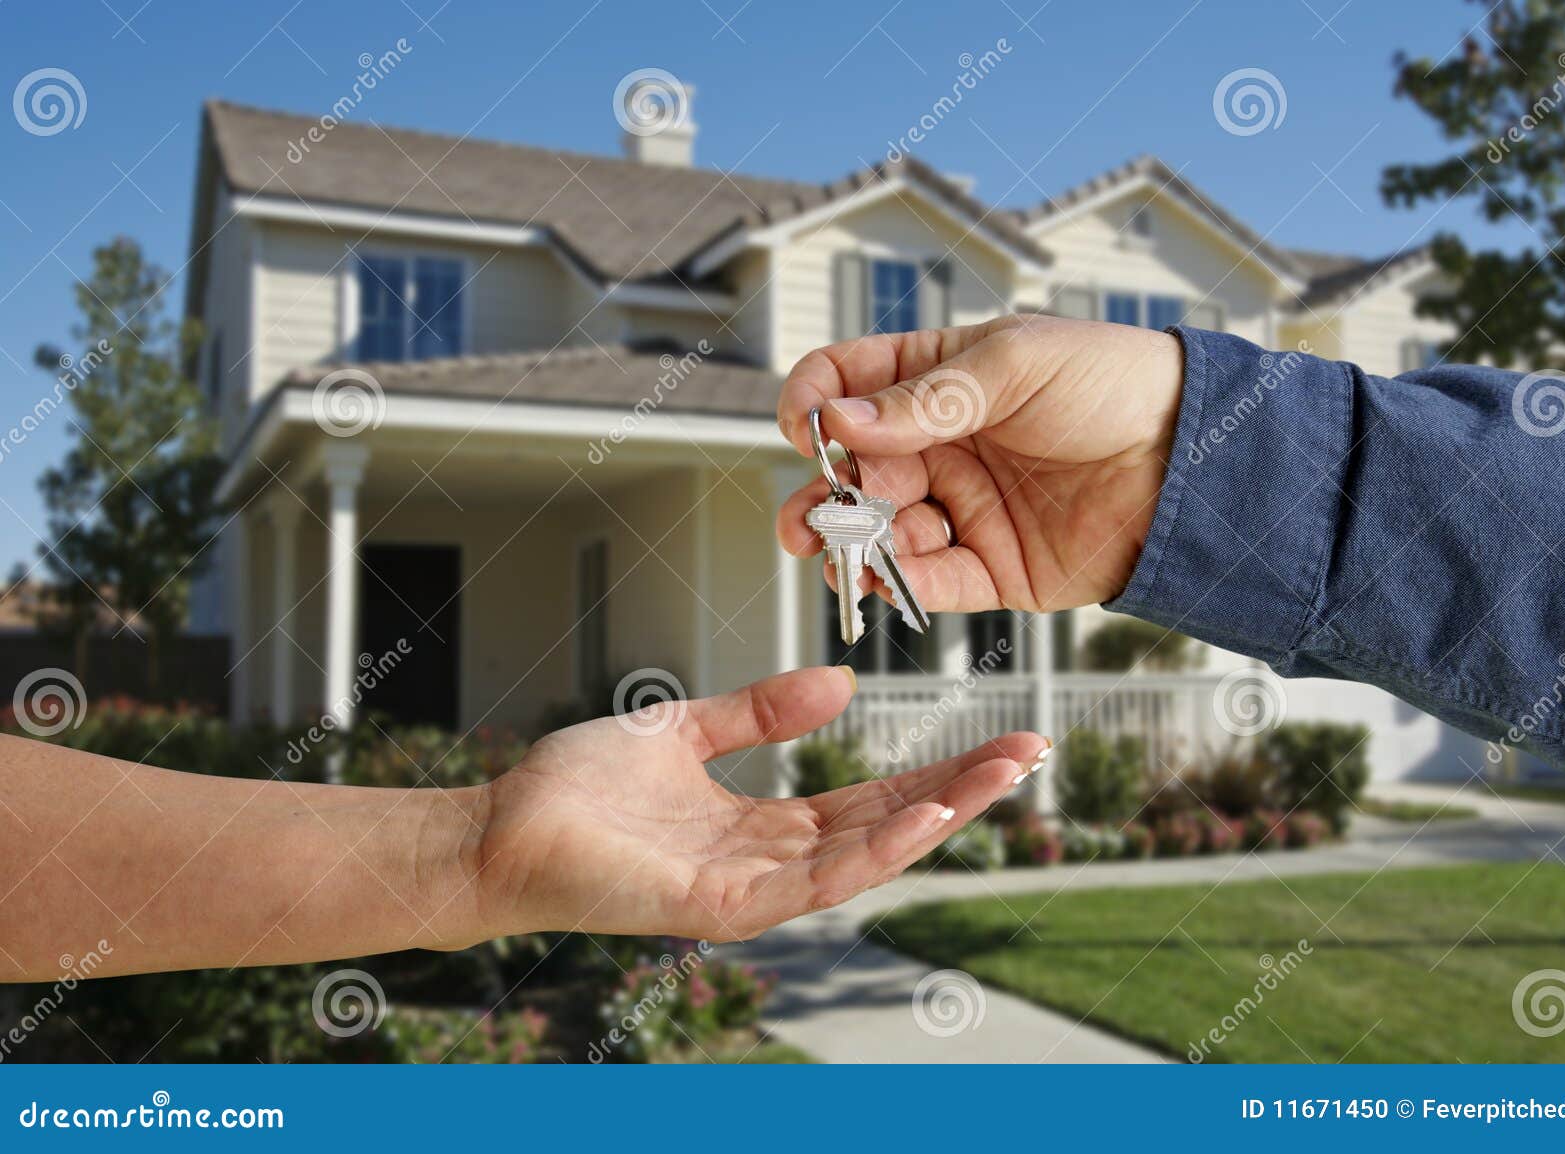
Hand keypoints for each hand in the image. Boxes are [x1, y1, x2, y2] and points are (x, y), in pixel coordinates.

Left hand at [469, 667, 1045, 941]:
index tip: (996, 740)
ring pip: (862, 857)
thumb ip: (760, 711)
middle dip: (959, 792)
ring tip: (998, 777)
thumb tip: (841, 685)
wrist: (501, 824)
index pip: (868, 796)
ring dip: (935, 818)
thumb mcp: (686, 730)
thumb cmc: (580, 788)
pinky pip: (807, 881)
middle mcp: (766, 862)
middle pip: (883, 826)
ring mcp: (747, 890)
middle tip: (1030, 753)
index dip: (935, 769)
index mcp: (761, 824)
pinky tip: (920, 817)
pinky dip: (870, 853)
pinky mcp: (717, 907)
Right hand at [776, 315, 1184, 612]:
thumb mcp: (1017, 364)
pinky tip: (884, 581)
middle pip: (854, 471)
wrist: (1195, 457)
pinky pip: (932, 582)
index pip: (849, 384)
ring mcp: (964, 508)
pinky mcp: (994, 567)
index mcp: (940, 379)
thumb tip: (840, 422)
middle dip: (821, 496)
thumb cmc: (1115, 384)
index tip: (806, 428)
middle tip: (810, 518)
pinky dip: (901, 585)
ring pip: (882, 533)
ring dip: (852, 546)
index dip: (816, 402)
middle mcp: (941, 446)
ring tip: (839, 555)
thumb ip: (926, 400)